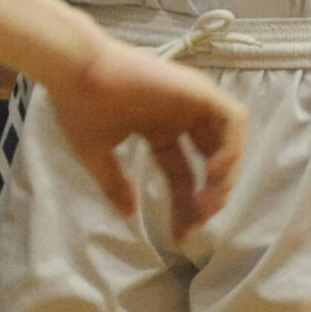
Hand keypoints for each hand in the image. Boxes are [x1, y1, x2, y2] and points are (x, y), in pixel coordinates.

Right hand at [48, 37, 245, 241]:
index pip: (181, 175)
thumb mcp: (98, 155)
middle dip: (210, 196)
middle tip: (199, 220)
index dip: (184, 208)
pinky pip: (233, 120)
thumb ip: (116, 183)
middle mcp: (178, 116)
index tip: (180, 238)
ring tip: (207, 202)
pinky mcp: (198, 90)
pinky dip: (232, 148)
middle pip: (210, 161)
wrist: (77, 73)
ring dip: (225, 177)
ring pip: (228, 141)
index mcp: (156, 128)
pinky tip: (212, 173)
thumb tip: (130, 214)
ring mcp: (190, 102)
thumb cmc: (81, 108)